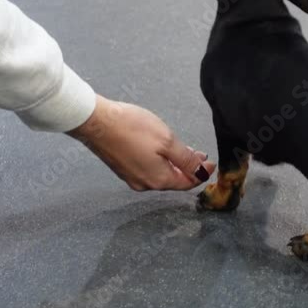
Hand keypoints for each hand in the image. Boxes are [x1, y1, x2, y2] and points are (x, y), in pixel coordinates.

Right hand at [69, 95, 216, 190]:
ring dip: (174, 164)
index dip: (202, 173)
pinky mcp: (122, 168)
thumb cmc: (131, 128)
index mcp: (159, 180)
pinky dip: (159, 162)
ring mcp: (131, 177)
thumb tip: (201, 172)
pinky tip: (161, 150)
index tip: (211, 162)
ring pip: (160, 174)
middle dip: (189, 168)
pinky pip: (147, 169)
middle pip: (173, 180)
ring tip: (183, 151)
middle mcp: (144, 184)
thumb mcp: (167, 141)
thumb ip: (186, 159)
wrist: (96, 122)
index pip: (187, 182)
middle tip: (200, 155)